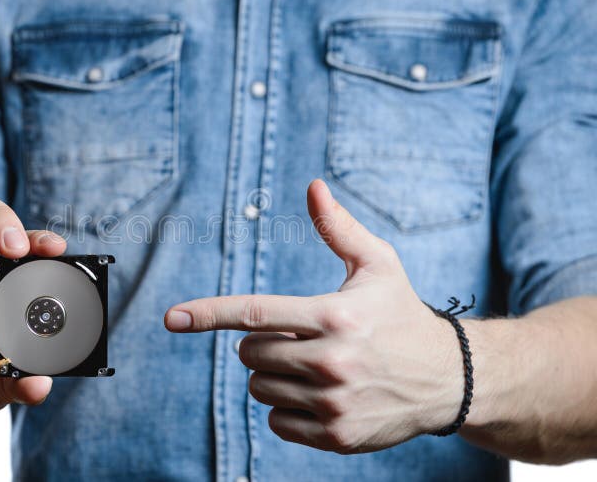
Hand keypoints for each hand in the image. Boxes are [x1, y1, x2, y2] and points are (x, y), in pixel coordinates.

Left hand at [164, 179, 462, 452]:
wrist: (448, 378)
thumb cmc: (402, 314)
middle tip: (300, 338)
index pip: (255, 313)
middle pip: (250, 353)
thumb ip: (339, 228)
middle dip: (263, 343)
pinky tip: (319, 395)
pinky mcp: (338, 436)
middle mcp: (332, 362)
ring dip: (273, 375)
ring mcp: (334, 403)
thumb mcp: (378, 265)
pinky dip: (286, 408)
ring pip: (259, 388)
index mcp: (335, 316)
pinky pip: (277, 422)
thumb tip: (312, 185)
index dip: (209, 313)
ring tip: (313, 365)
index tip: (172, 317)